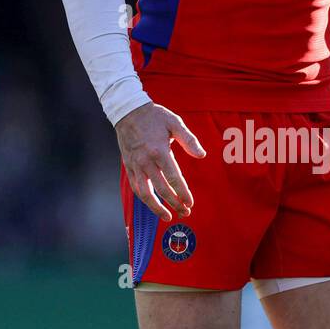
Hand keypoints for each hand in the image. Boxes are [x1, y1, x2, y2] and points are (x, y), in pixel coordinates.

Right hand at [116, 103, 205, 221]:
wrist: (128, 112)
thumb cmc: (155, 117)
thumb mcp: (175, 123)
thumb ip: (189, 140)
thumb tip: (202, 155)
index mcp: (159, 151)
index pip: (174, 178)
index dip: (183, 193)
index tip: (190, 203)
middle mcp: (146, 161)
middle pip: (162, 189)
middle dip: (174, 203)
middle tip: (185, 212)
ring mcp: (135, 165)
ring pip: (145, 193)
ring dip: (157, 208)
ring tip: (168, 216)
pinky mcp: (129, 166)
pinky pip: (136, 187)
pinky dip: (145, 199)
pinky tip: (154, 205)